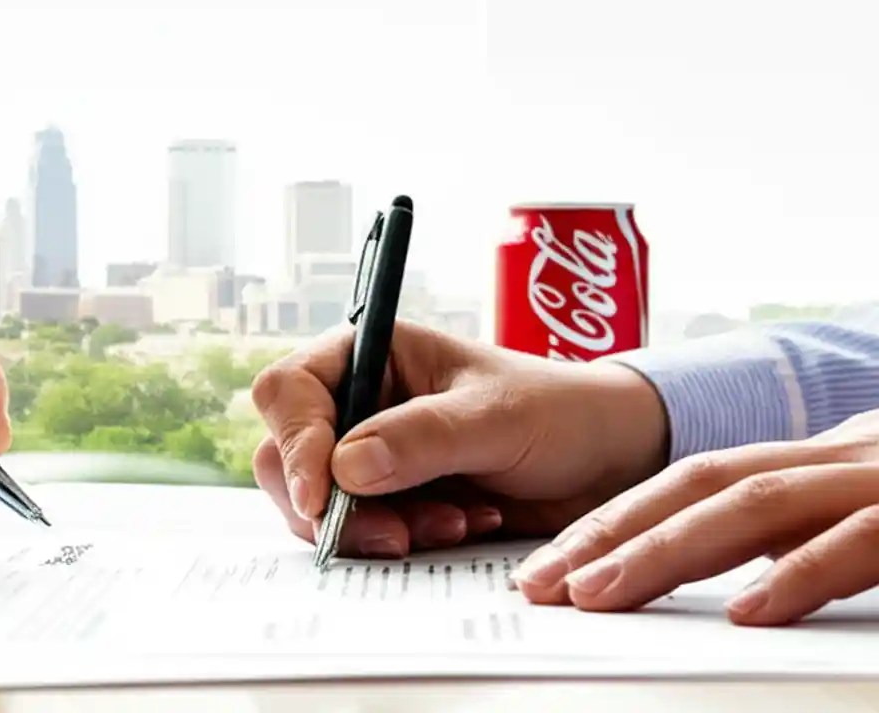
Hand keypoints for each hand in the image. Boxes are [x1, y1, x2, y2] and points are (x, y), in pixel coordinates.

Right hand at [249, 321, 668, 557]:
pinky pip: (359, 532)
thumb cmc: (559, 411)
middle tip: (393, 533)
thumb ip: (422, 437)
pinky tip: (462, 524)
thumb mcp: (497, 419)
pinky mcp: (389, 501)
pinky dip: (401, 540)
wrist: (607, 461)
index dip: (295, 441)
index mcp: (372, 355)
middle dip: (332, 504)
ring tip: (452, 522)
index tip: (321, 495)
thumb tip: (345, 467)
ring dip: (374, 528)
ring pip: (318, 505)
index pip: (290, 390)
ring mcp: (370, 455)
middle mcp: (359, 402)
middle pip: (287, 456)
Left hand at [514, 409, 878, 625]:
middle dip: (609, 532)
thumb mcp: (865, 515)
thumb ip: (800, 539)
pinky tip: (748, 611)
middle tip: (540, 583)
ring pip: (754, 503)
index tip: (547, 567)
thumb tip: (729, 591)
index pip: (691, 484)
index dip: (613, 521)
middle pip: (698, 485)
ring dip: (665, 549)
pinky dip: (799, 572)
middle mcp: (833, 462)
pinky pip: (857, 538)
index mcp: (811, 463)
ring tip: (596, 593)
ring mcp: (875, 482)